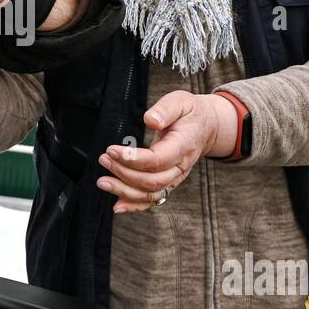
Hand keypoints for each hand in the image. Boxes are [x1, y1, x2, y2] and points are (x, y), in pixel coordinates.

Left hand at [95, 92, 238, 212]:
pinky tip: (117, 206)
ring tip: (102, 182)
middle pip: (152, 181)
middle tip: (104, 159)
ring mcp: (175, 178)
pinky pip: (152, 199)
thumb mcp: (181, 102)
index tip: (111, 149)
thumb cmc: (190, 113)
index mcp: (183, 146)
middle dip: (124, 173)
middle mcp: (181, 167)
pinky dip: (134, 206)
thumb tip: (150, 119)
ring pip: (150, 194)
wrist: (206, 127)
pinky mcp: (168, 182)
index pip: (157, 160)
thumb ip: (166, 109)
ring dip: (124, 191)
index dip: (132, 159)